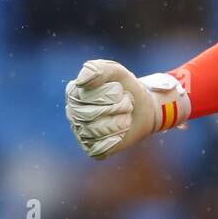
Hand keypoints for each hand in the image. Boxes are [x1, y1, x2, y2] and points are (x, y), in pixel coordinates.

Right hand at [65, 59, 189, 158]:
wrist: (144, 109)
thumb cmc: (127, 89)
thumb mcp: (117, 72)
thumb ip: (99, 69)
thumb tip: (80, 83)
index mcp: (73, 93)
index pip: (86, 96)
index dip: (110, 94)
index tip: (120, 91)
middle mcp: (73, 114)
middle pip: (89, 115)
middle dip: (117, 108)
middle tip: (127, 105)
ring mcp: (81, 133)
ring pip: (95, 132)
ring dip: (119, 123)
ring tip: (125, 117)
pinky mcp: (92, 149)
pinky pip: (100, 149)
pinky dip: (116, 140)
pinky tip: (120, 132)